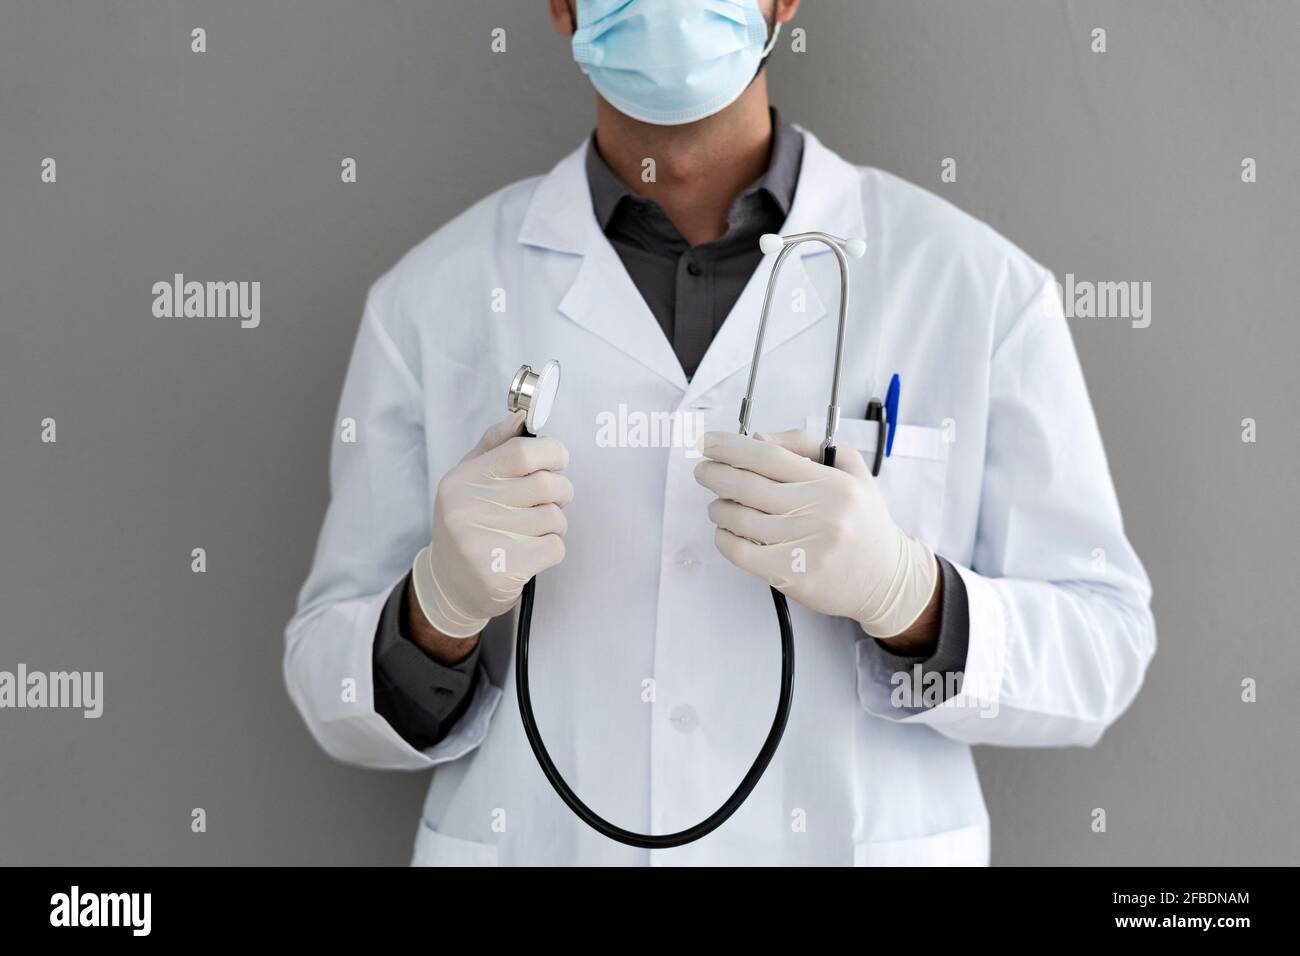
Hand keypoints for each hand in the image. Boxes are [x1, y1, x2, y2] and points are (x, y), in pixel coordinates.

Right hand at [411, 410, 572, 638]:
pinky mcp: (502, 572)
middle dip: (562, 491)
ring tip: (533, 529)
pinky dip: (552, 548)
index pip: (522, 452)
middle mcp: (469, 509)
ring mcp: (484, 543)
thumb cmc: (469, 522)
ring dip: (554, 523)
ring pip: (555, 518)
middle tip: (551, 500)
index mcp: (463, 480)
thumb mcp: (470, 480)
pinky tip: (530, 552)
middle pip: (547, 485)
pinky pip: (555, 547)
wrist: (451, 585)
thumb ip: (494, 445)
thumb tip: (520, 417)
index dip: (552, 452)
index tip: (558, 459)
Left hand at [693, 429, 937, 638]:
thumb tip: (757, 439)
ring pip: (738, 518)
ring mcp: (804, 547)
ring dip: (718, 506)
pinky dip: (724, 537)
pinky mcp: (790, 576)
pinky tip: (727, 530)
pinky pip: (740, 552)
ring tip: (719, 503)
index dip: (730, 447)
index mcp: (831, 483)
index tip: (709, 442)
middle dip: (714, 473)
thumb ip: (805, 446)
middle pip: (746, 486)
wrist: (886, 578)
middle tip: (703, 470)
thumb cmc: (863, 522)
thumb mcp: (849, 470)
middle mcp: (818, 513)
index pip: (768, 458)